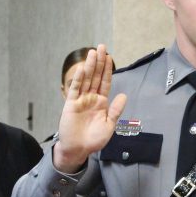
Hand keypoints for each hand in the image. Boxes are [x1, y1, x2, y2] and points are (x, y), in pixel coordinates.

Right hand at [53, 44, 127, 172]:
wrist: (78, 149)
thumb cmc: (94, 139)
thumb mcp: (109, 125)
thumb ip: (116, 110)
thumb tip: (124, 95)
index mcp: (101, 102)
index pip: (105, 82)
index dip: (107, 70)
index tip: (109, 56)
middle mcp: (91, 98)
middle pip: (96, 77)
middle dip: (99, 62)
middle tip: (101, 47)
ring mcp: (81, 100)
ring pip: (86, 79)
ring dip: (90, 66)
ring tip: (93, 52)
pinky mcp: (71, 104)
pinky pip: (75, 89)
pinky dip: (79, 79)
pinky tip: (83, 68)